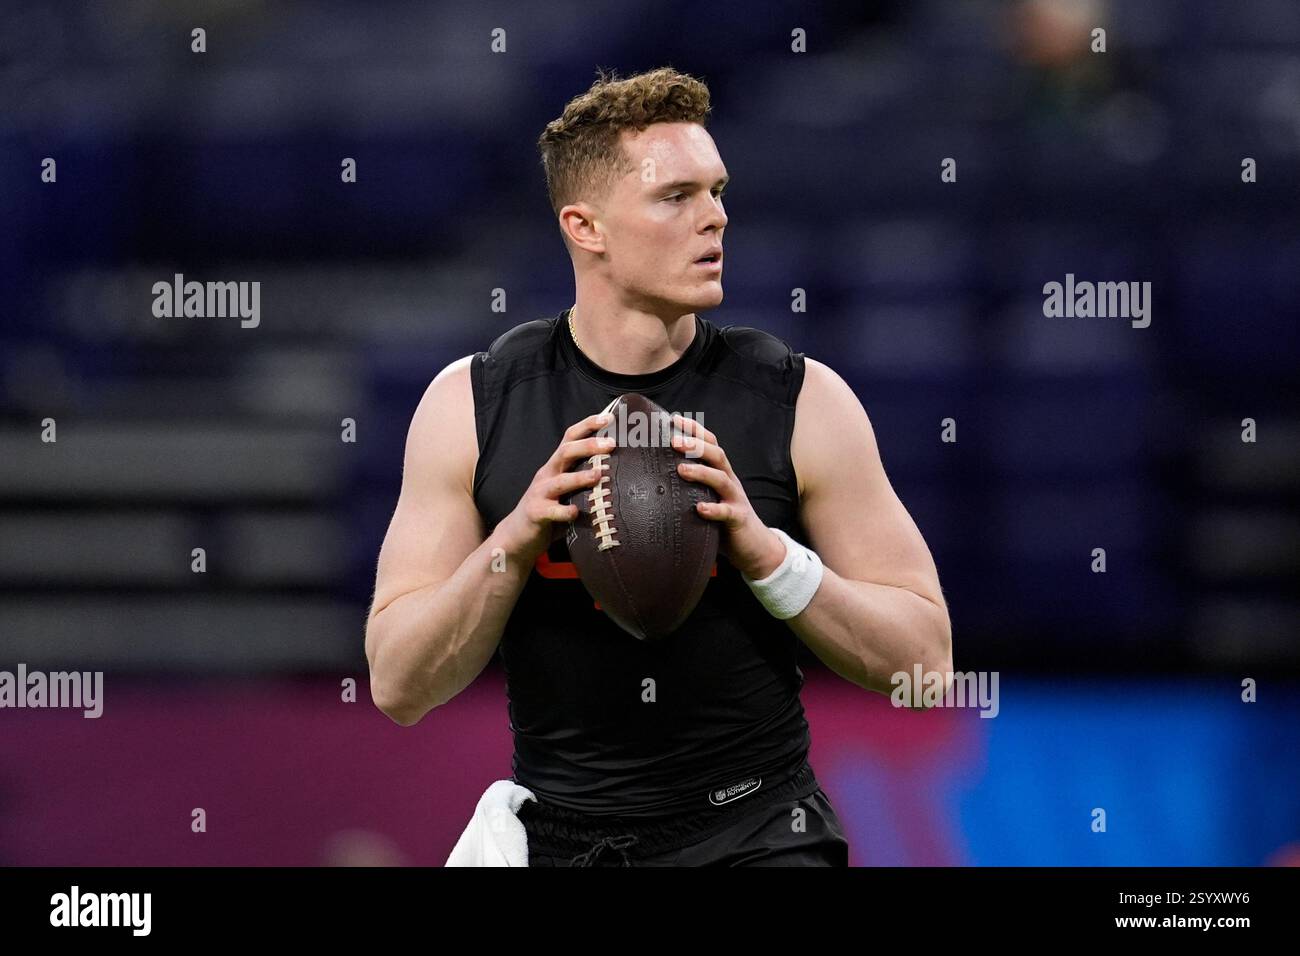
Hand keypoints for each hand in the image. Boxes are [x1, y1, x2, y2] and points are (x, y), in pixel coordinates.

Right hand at [498, 412, 614, 562]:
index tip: (609, 417)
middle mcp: (547, 474)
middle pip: (565, 452)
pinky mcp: (536, 513)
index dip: (588, 425)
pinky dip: (564, 511)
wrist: (517, 535)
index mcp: (556, 465)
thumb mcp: (566, 489)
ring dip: (580, 477)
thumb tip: (620, 469)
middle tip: (611, 444)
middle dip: (588, 446)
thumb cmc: (550, 509)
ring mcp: (539, 493)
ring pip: (560, 481)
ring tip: (599, 475)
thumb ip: (584, 478)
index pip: (570, 437)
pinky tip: (576, 512)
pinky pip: (551, 511)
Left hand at [670, 414, 786, 579]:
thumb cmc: (723, 520)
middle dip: (696, 445)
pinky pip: (727, 512)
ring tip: (681, 469)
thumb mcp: (706, 497)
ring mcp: (735, 499)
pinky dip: (714, 509)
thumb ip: (688, 487)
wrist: (755, 546)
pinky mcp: (738, 520)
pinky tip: (699, 508)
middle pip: (716, 455)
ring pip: (721, 480)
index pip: (709, 444)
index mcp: (721, 473)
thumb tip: (653, 478)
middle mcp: (729, 481)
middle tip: (674, 441)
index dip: (694, 429)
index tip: (673, 419)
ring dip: (701, 472)